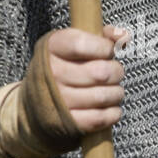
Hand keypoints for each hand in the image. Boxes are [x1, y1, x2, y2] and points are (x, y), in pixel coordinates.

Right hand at [0, 23, 126, 157]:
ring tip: (113, 90)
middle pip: (99, 72)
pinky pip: (100, 117)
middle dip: (116, 71)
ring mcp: (59, 100)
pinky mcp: (68, 122)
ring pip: (104, 95)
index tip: (108, 51)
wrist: (35, 105)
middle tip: (115, 72)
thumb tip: (122, 36)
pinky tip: (110, 106)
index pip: (82, 45)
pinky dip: (113, 112)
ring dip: (117, 93)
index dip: (104, 47)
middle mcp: (52, 74)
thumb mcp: (72, 44)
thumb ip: (100, 36)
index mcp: (51, 48)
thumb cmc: (62, 69)